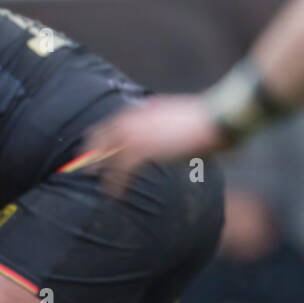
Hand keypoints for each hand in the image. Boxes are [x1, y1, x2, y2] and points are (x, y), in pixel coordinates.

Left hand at [83, 95, 226, 196]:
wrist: (218, 117)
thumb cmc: (213, 118)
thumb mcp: (187, 118)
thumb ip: (172, 125)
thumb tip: (174, 136)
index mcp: (149, 108)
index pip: (118, 120)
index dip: (105, 134)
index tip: (98, 145)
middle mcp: (139, 117)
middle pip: (105, 133)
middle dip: (94, 149)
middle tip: (84, 164)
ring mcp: (140, 132)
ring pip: (109, 152)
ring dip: (100, 167)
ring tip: (93, 180)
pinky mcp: (144, 148)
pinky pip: (121, 169)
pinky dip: (115, 182)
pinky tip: (114, 194)